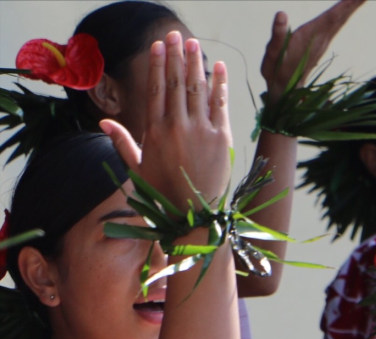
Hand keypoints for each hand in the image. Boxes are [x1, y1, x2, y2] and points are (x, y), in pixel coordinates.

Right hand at [101, 32, 230, 207]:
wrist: (193, 214)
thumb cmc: (163, 193)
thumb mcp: (137, 168)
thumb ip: (122, 142)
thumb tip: (102, 123)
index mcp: (154, 131)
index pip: (156, 89)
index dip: (157, 65)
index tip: (158, 46)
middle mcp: (177, 127)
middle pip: (176, 83)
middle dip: (176, 57)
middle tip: (176, 35)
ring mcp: (201, 131)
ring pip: (197, 89)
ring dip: (195, 64)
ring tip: (193, 44)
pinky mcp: (221, 138)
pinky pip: (220, 104)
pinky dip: (219, 84)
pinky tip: (218, 66)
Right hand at [261, 0, 363, 103]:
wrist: (285, 90)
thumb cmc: (277, 70)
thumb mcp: (273, 53)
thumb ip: (279, 34)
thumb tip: (281, 14)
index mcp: (312, 36)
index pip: (333, 17)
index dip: (346, 5)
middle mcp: (322, 38)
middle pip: (341, 17)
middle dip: (354, 3)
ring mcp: (323, 41)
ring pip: (340, 21)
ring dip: (351, 7)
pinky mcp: (320, 42)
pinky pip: (335, 24)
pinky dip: (343, 14)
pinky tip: (346, 8)